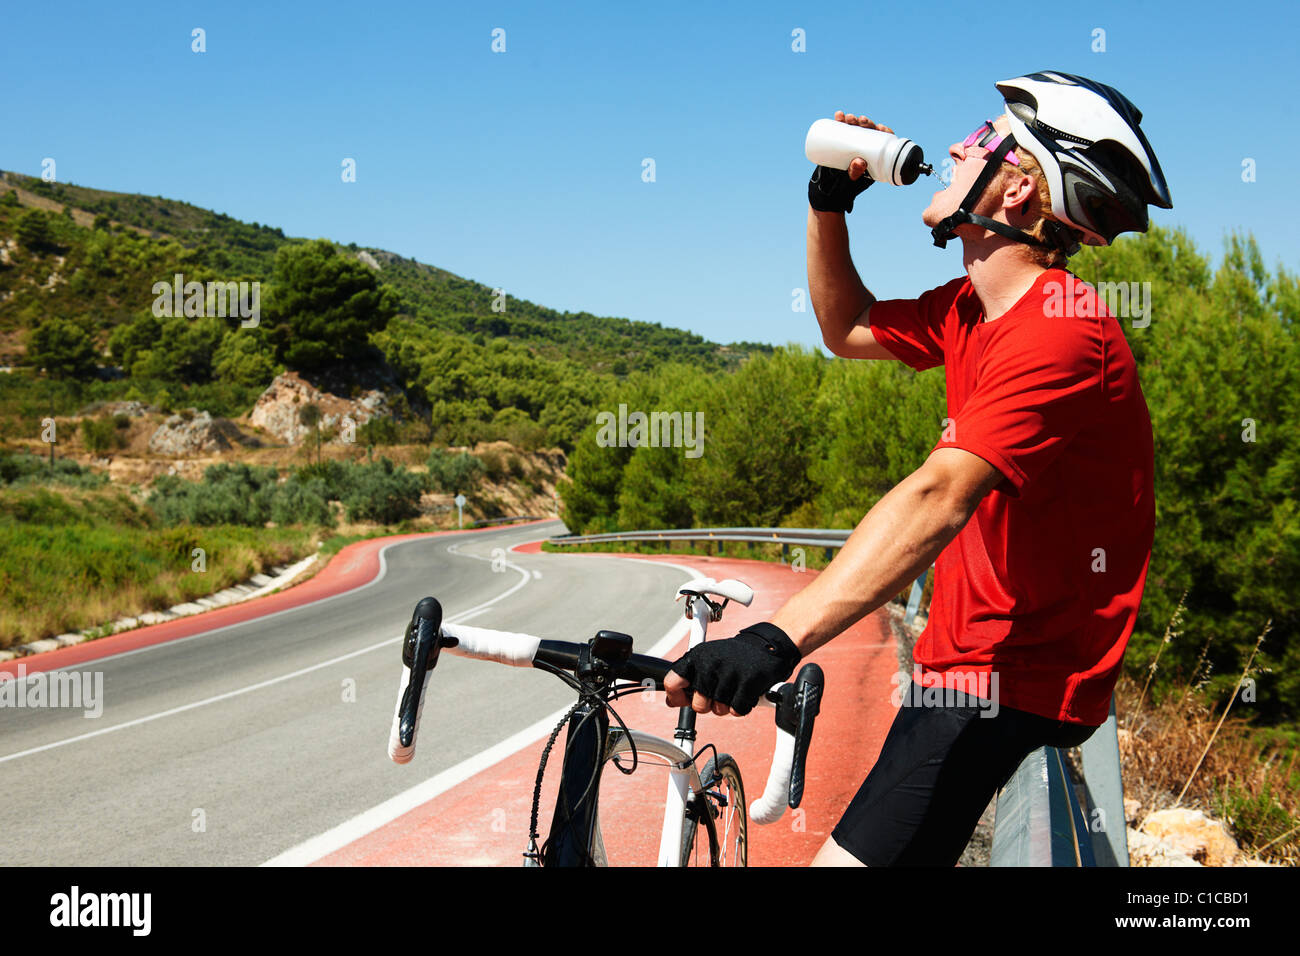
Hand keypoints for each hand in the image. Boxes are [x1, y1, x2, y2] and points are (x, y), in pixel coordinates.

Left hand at [664, 622, 800, 716]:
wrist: (765, 645)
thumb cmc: (734, 657)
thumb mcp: (707, 659)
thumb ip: (688, 678)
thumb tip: (671, 701)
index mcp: (696, 656)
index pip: (672, 682)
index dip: (677, 697)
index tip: (684, 699)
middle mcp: (710, 664)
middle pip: (698, 705)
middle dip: (709, 705)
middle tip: (719, 692)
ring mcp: (729, 673)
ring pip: (719, 710)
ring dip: (727, 705)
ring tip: (734, 688)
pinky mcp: (748, 682)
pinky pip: (737, 710)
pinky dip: (742, 706)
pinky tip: (744, 692)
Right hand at [808, 111, 895, 213]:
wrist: (825, 194)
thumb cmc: (841, 191)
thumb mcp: (850, 182)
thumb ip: (855, 174)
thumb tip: (860, 162)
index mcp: (872, 160)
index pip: (882, 142)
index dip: (883, 131)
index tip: (879, 127)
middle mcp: (863, 152)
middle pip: (868, 133)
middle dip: (865, 123)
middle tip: (859, 120)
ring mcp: (850, 149)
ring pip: (855, 130)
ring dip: (852, 120)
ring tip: (846, 117)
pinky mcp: (839, 147)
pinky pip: (842, 132)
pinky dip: (840, 123)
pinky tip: (839, 115)